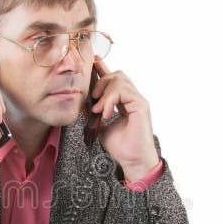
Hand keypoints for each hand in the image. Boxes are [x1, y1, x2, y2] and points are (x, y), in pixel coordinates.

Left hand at [90, 58, 159, 182]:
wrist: (132, 161)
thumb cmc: (121, 147)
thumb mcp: (100, 125)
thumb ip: (93, 112)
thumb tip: (81, 101)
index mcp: (124, 102)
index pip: (114, 80)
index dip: (103, 69)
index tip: (92, 62)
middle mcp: (133, 98)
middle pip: (117, 75)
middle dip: (100, 82)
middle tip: (93, 100)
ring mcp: (138, 100)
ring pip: (119, 79)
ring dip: (104, 93)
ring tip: (99, 110)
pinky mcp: (141, 105)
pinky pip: (123, 91)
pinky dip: (110, 100)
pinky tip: (106, 113)